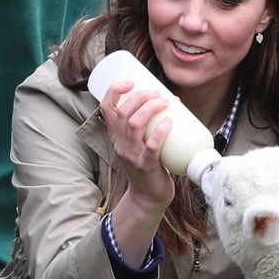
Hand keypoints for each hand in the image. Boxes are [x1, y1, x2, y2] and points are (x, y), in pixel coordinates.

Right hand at [99, 80, 175, 210]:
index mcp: (115, 136)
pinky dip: (161, 131)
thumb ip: (146, 126)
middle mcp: (120, 143)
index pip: (106, 108)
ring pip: (135, 124)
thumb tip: (173, 102)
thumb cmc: (148, 166)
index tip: (131, 82)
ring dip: (151, 108)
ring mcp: (132, 155)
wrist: (148, 197)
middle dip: (141, 96)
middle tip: (158, 93)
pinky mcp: (146, 165)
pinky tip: (170, 122)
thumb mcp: (138, 144)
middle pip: (124, 112)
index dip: (115, 90)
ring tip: (166, 102)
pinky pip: (152, 145)